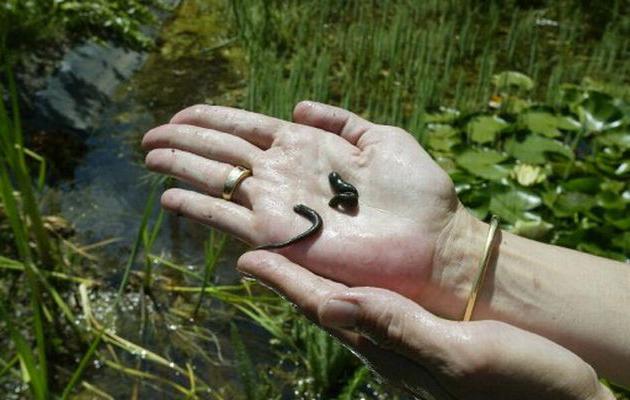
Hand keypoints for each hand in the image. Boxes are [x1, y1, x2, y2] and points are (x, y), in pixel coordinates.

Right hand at [142, 101, 461, 302]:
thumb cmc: (417, 191)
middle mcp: (286, 173)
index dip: (213, 119)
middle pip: (225, 151)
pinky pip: (230, 219)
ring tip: (150, 156)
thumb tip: (299, 105)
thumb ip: (341, 120)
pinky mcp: (281, 236)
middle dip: (186, 141)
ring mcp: (281, 204)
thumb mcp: (382, 138)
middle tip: (150, 137)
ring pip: (219, 180)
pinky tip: (171, 197)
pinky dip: (200, 208)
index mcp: (307, 146)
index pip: (247, 127)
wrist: (434, 243)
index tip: (180, 115)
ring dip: (183, 168)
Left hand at [236, 250, 613, 399]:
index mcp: (390, 348)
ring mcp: (405, 347)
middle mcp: (388, 348)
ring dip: (312, 279)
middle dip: (287, 277)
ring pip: (345, 307)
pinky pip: (373, 309)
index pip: (324, 306)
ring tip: (290, 256)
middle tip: (256, 248)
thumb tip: (330, 306)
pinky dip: (349, 286)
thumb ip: (398, 330)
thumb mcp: (460, 356)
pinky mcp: (426, 341)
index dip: (284, 280)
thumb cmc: (520, 382)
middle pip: (324, 305)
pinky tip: (350, 278)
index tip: (247, 256)